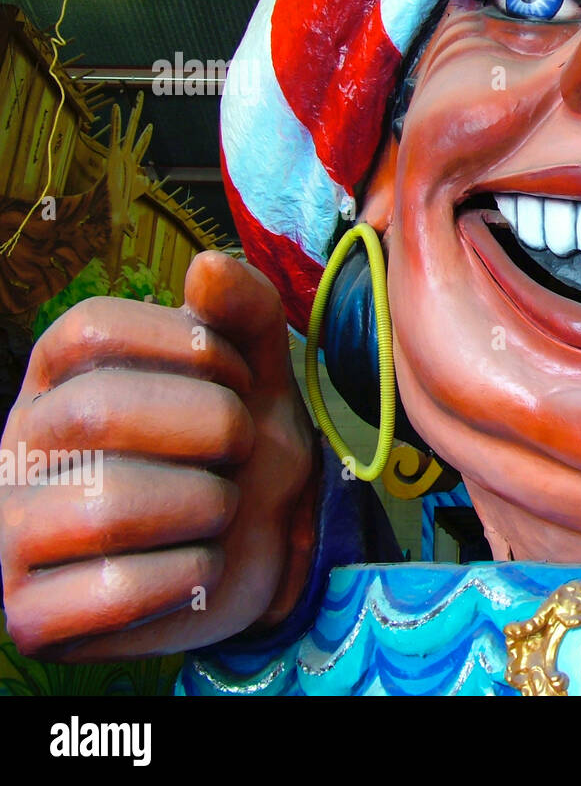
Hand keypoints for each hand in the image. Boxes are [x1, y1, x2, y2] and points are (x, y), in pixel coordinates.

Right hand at [0, 252, 317, 658]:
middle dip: (211, 426)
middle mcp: (17, 447)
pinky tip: (195, 567)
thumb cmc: (241, 454)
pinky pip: (115, 588)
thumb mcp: (257, 374)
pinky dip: (189, 575)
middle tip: (241, 449)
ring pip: (107, 506)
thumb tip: (205, 263)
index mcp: (58, 378)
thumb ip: (243, 311)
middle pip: (98, 409)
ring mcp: (10, 532)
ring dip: (206, 505)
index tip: (238, 379)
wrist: (260, 556)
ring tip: (219, 511)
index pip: (88, 326)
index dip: (188, 347)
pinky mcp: (30, 613)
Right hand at [104, 95, 151, 236]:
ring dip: (133, 114)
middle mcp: (127, 155)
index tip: (150, 127)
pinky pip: (116, 135)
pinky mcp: (114, 154)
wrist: (108, 207)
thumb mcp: (124, 215)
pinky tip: (117, 107)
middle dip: (140, 118)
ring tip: (140, 97)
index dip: (146, 138)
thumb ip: (128, 222)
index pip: (141, 148)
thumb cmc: (115, 209)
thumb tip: (129, 234)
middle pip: (137, 133)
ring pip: (129, 130)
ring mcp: (122, 153)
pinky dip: (116, 122)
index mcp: (132, 165)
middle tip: (145, 101)